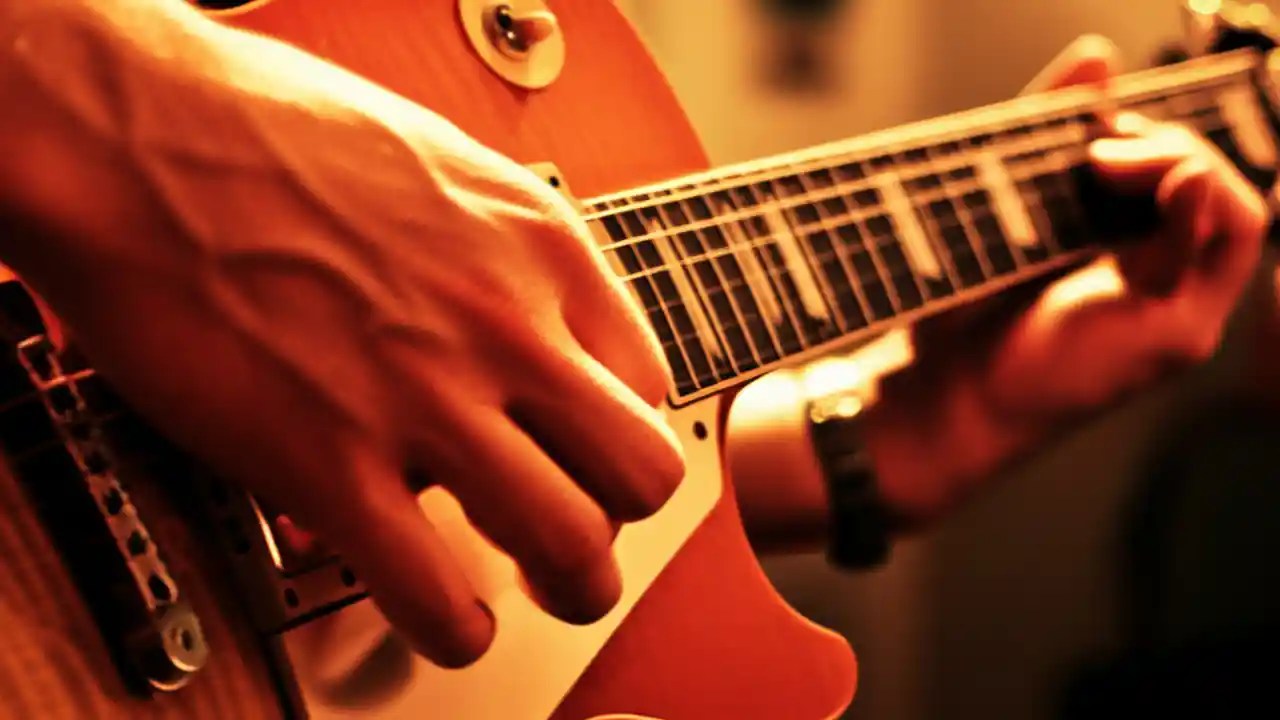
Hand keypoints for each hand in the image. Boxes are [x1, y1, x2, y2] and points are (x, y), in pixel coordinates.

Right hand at [0, 0, 682, 666]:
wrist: (134, 134)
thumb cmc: (266, 130)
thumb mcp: (441, 162)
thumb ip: (500, 250)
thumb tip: (517, 316)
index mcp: (538, 247)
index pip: (646, 381)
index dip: (610, 429)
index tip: (574, 445)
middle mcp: (504, 325)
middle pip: (639, 473)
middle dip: (616, 520)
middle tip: (575, 531)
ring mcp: (425, 397)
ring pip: (572, 546)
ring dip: (565, 588)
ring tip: (529, 587)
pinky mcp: (330, 462)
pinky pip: (437, 596)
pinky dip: (452, 629)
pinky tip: (437, 610)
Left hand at [860, 35, 1267, 524]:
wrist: (935, 396)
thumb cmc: (962, 314)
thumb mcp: (1009, 210)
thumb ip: (1050, 135)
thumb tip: (1098, 56)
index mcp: (1133, 256)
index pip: (1188, 175)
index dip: (1158, 134)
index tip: (1098, 124)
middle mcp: (1169, 283)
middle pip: (1216, 184)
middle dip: (1165, 142)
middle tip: (1096, 145)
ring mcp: (1182, 312)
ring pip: (1233, 207)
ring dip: (1178, 162)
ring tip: (1103, 163)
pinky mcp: (1177, 333)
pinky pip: (1223, 245)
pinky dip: (1197, 198)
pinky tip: (1156, 176)